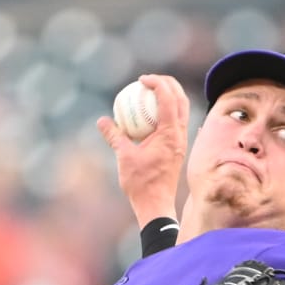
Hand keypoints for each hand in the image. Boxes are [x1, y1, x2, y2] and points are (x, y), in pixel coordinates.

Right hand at [97, 74, 188, 227]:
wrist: (156, 204)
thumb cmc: (141, 183)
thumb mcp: (124, 157)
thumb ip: (114, 136)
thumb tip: (102, 120)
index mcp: (170, 133)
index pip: (168, 99)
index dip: (157, 83)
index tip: (142, 80)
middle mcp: (180, 135)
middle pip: (181, 98)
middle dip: (168, 83)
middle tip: (149, 80)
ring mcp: (182, 141)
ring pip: (182, 109)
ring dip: (170, 96)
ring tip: (151, 91)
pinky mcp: (178, 147)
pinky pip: (176, 121)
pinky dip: (166, 111)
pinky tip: (151, 113)